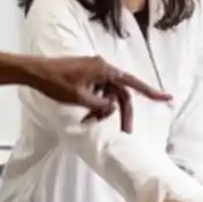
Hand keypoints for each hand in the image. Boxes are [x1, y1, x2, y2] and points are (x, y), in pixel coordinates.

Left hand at [25, 56, 170, 132]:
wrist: (35, 71)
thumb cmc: (56, 83)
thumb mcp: (80, 98)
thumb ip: (101, 105)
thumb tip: (113, 108)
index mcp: (104, 70)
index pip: (132, 83)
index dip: (151, 92)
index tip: (167, 98)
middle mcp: (102, 68)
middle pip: (120, 94)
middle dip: (121, 113)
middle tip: (125, 133)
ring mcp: (94, 72)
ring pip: (107, 96)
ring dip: (102, 111)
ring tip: (88, 122)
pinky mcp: (86, 76)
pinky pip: (97, 93)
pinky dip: (94, 106)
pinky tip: (84, 118)